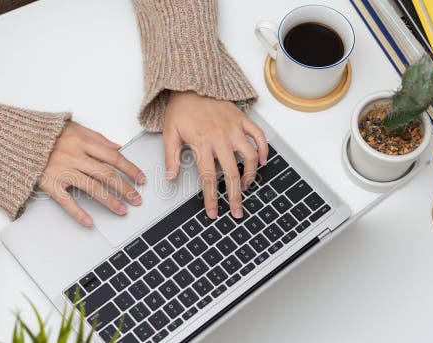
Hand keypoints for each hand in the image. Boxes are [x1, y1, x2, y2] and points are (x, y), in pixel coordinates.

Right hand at [39, 121, 144, 226]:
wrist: (17, 138)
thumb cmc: (45, 133)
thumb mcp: (73, 127)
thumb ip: (97, 137)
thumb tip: (117, 147)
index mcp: (82, 142)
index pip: (113, 157)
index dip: (130, 169)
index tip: (141, 179)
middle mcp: (74, 156)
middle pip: (106, 174)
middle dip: (125, 188)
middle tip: (136, 199)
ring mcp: (62, 170)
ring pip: (92, 188)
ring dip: (110, 201)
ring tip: (121, 210)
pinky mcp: (49, 183)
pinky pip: (66, 201)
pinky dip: (78, 212)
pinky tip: (89, 222)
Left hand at [163, 91, 267, 219]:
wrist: (191, 84)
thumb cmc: (180, 109)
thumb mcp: (169, 134)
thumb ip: (171, 157)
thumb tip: (171, 178)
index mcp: (201, 143)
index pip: (209, 177)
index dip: (211, 198)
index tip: (213, 212)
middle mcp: (220, 137)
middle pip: (232, 173)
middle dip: (235, 195)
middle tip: (237, 210)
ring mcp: (234, 128)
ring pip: (249, 156)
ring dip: (250, 174)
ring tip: (246, 185)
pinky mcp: (242, 119)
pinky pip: (258, 136)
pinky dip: (263, 150)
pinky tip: (261, 161)